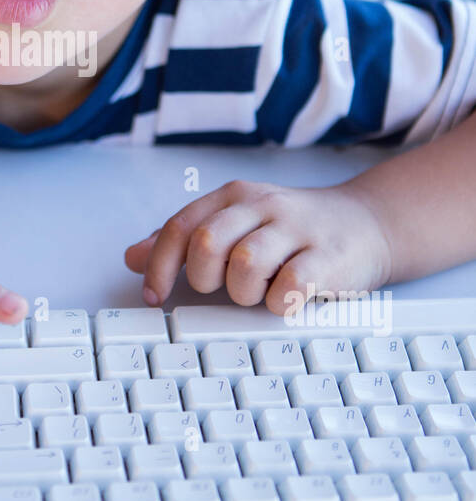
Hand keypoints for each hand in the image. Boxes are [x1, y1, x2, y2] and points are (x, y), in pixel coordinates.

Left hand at [124, 179, 392, 315]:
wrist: (369, 223)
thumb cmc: (293, 231)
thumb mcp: (237, 225)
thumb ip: (186, 240)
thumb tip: (131, 258)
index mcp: (235, 196)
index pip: (181, 226)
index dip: (160, 265)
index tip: (153, 296)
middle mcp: (264, 205)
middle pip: (208, 243)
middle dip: (204, 278)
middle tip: (221, 288)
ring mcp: (298, 229)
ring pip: (245, 264)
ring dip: (243, 292)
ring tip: (258, 293)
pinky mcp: (330, 257)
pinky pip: (290, 286)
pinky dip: (280, 303)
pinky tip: (286, 300)